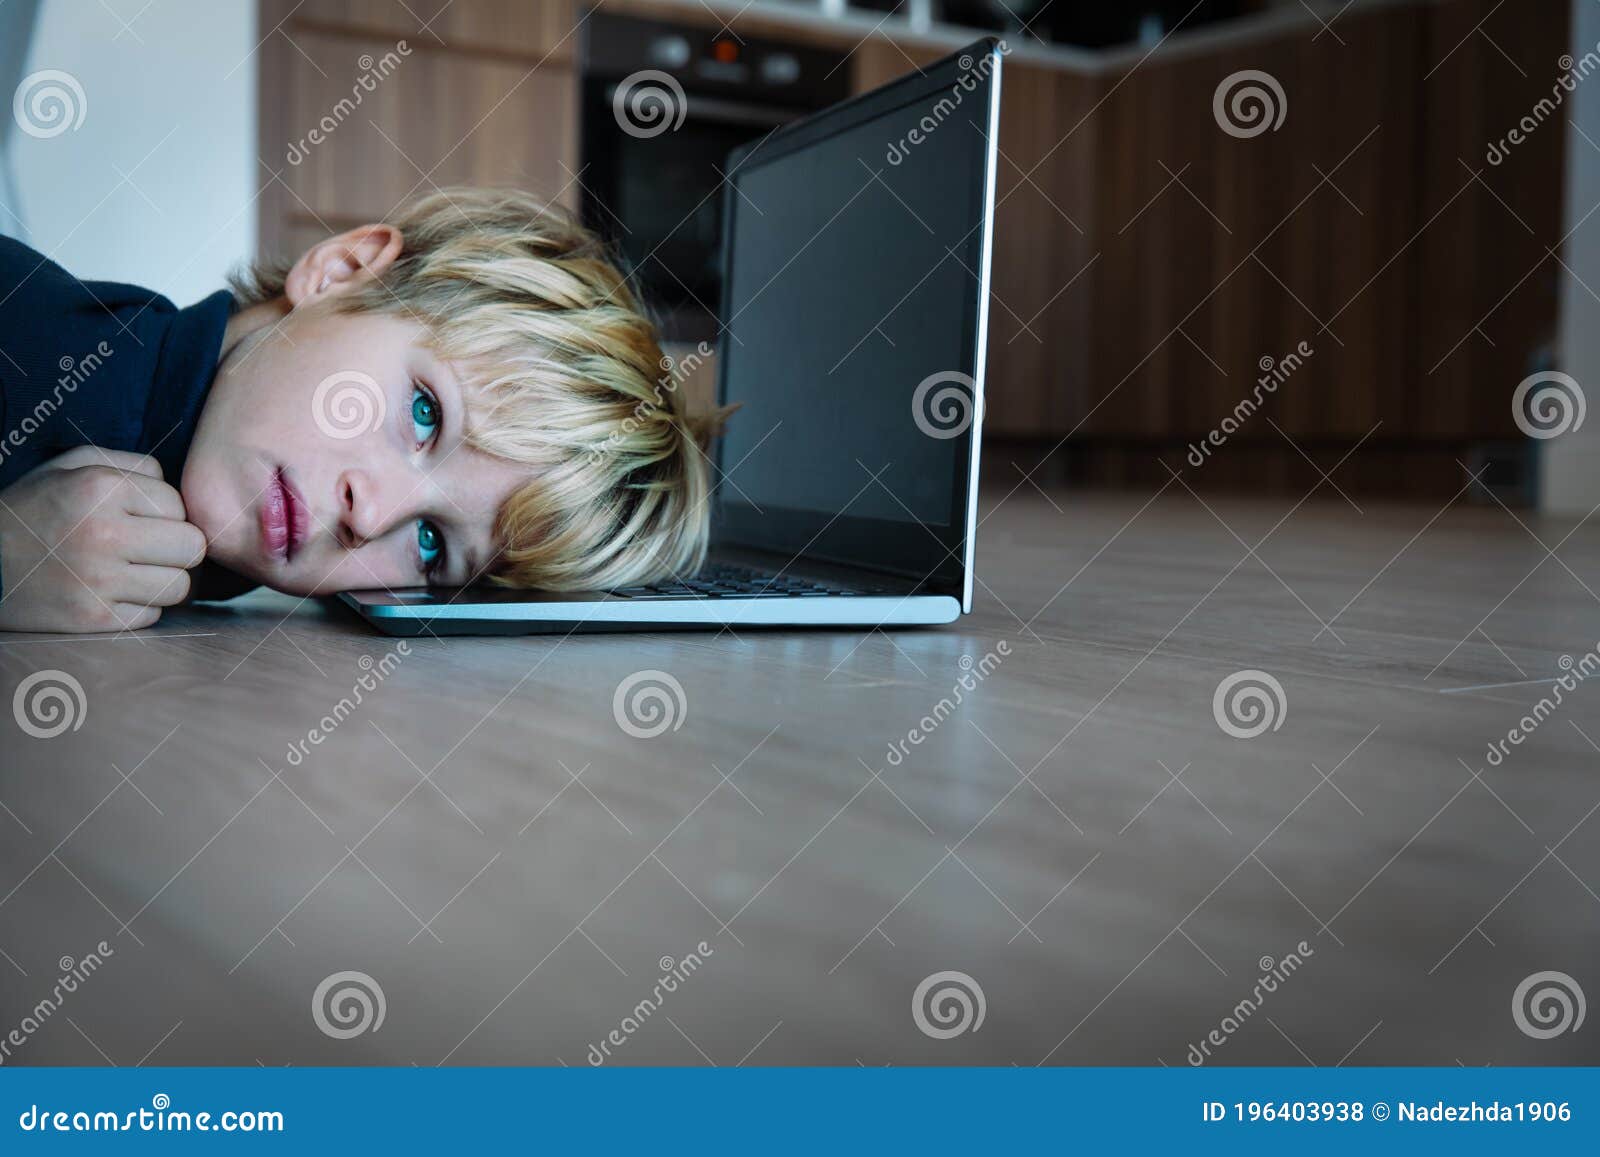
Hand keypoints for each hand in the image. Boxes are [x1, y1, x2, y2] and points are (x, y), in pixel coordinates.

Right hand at [0, 447, 206, 632]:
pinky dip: (139, 607)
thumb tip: (178, 489)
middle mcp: (104, 533)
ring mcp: (99, 581)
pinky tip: (112, 594)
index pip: (179, 505)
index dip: (165, 513)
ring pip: (180, 586)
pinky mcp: (94, 619)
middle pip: (193, 547)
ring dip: (163, 580)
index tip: (141, 519)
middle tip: (151, 549)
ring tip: (132, 572)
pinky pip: (153, 615)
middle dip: (177, 548)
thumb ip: (132, 465)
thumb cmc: (34, 510)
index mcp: (101, 488)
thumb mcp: (72, 466)